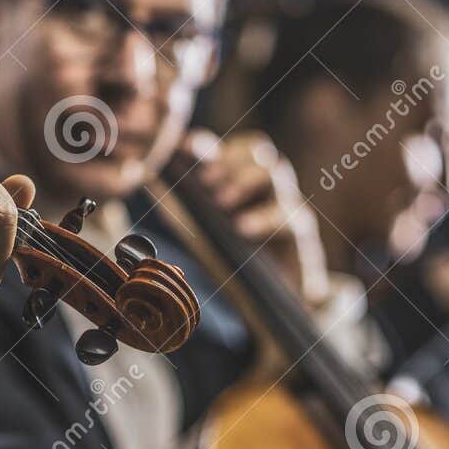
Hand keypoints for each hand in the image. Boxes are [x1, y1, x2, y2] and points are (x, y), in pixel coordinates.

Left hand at [175, 129, 329, 306]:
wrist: (267, 304)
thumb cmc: (232, 263)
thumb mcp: (199, 232)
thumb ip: (178, 203)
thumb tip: (148, 175)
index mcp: (240, 180)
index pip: (227, 148)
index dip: (207, 144)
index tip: (186, 150)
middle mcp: (266, 187)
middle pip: (257, 149)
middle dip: (227, 160)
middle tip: (205, 180)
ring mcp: (286, 205)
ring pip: (273, 171)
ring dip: (243, 180)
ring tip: (221, 202)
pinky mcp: (299, 232)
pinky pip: (287, 215)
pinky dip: (263, 219)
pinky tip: (242, 228)